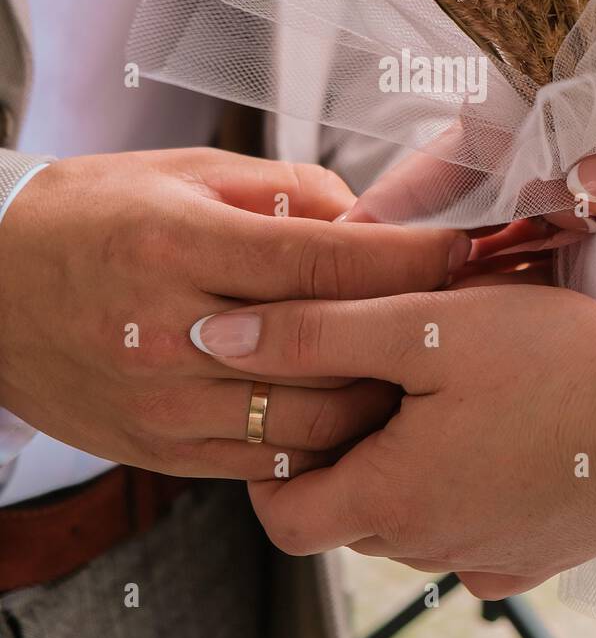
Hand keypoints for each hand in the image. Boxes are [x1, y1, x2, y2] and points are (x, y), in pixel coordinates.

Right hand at [0, 148, 467, 478]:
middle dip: (409, 331)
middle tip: (455, 310)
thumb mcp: (182, 173)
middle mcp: (172, 333)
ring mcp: (165, 404)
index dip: (409, 257)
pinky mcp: (159, 451)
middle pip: (331, 351)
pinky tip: (345, 409)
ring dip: (376, 398)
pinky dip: (321, 441)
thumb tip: (371, 223)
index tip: (461, 248)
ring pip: (312, 423)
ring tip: (412, 366)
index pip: (327, 260)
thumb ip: (286, 193)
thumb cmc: (92, 214)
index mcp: (180, 245)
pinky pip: (269, 465)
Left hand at [228, 281, 595, 597]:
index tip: (300, 403)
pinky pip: (468, 534)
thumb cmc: (554, 362)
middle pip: (346, 513)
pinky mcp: (534, 559)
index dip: (273, 462)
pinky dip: (461, 492)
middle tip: (382, 376)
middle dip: (346, 451)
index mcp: (389, 500)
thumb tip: (213, 335)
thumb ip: (314, 332)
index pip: (281, 517)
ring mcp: (486, 561)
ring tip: (446, 393)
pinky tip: (494, 436)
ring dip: (406, 466)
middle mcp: (429, 549)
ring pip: (407, 521)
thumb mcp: (423, 324)